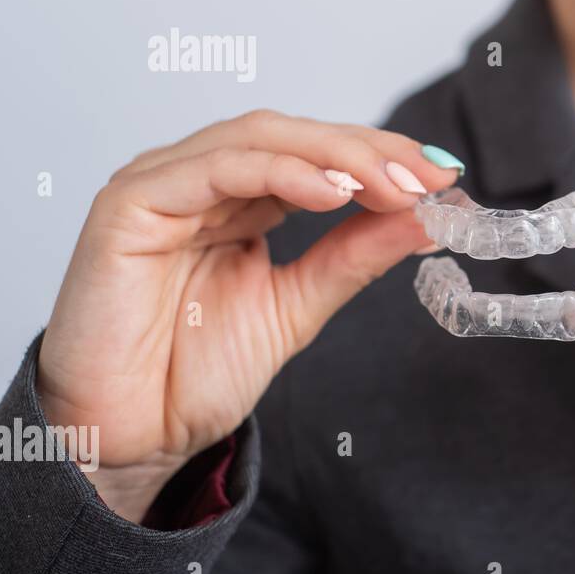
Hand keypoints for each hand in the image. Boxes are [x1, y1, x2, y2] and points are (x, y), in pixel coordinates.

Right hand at [37, 110, 458, 520]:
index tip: (445, 181)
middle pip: (295, 136)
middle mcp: (201, 182)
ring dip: (336, 156)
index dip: (383, 158)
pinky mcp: (129, 204)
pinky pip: (213, 169)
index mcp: (240, 200)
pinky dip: (279, 171)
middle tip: (429, 179)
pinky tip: (332, 193)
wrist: (130, 436)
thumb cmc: (193, 374)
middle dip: (371, 152)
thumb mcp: (299, 305)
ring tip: (391, 185)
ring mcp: (163, 186)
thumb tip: (425, 216)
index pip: (319, 154)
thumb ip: (354, 257)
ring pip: (260, 139)